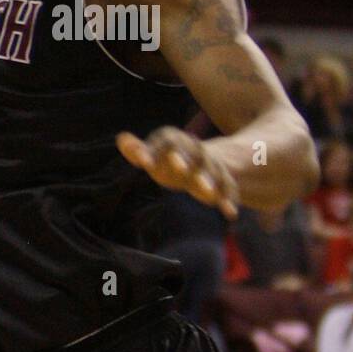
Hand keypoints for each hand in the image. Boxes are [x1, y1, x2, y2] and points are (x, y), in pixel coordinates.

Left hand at [117, 127, 238, 218]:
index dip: (153, 150)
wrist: (201, 161)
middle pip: (191, 152)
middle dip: (184, 160)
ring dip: (208, 180)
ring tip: (206, 193)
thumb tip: (122, 139)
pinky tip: (230, 213)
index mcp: (174, 140)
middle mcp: (194, 150)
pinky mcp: (224, 181)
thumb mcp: (153, 155)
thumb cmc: (167, 160)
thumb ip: (138, 150)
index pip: (165, 141)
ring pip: (212, 171)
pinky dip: (228, 200)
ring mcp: (211, 165)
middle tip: (178, 168)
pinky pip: (228, 189)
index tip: (142, 162)